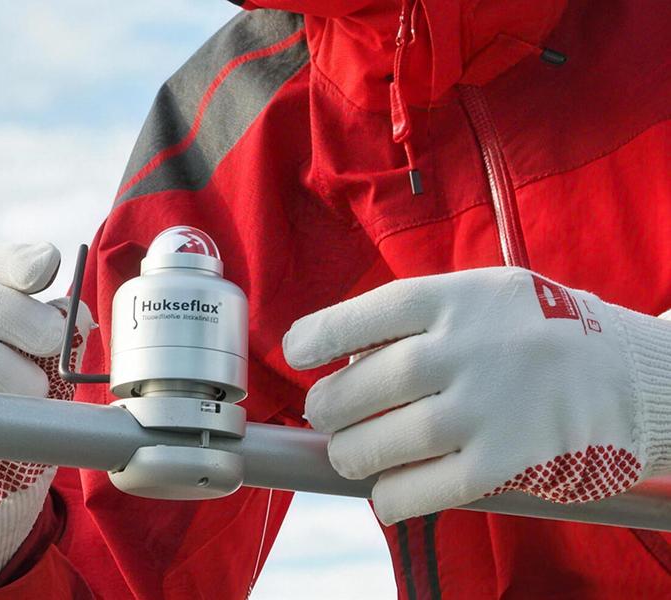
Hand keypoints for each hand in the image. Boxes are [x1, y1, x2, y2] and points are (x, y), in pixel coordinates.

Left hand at [283, 267, 670, 524]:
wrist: (622, 371)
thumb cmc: (529, 329)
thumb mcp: (477, 294)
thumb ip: (415, 317)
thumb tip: (342, 357)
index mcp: (452, 299)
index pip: (364, 315)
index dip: (319, 337)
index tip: (296, 354)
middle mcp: (464, 351)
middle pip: (364, 385)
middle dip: (328, 406)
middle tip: (324, 413)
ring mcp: (485, 408)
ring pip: (385, 441)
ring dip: (350, 454)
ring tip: (349, 453)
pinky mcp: (505, 460)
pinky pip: (428, 488)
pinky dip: (393, 497)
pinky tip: (385, 493)